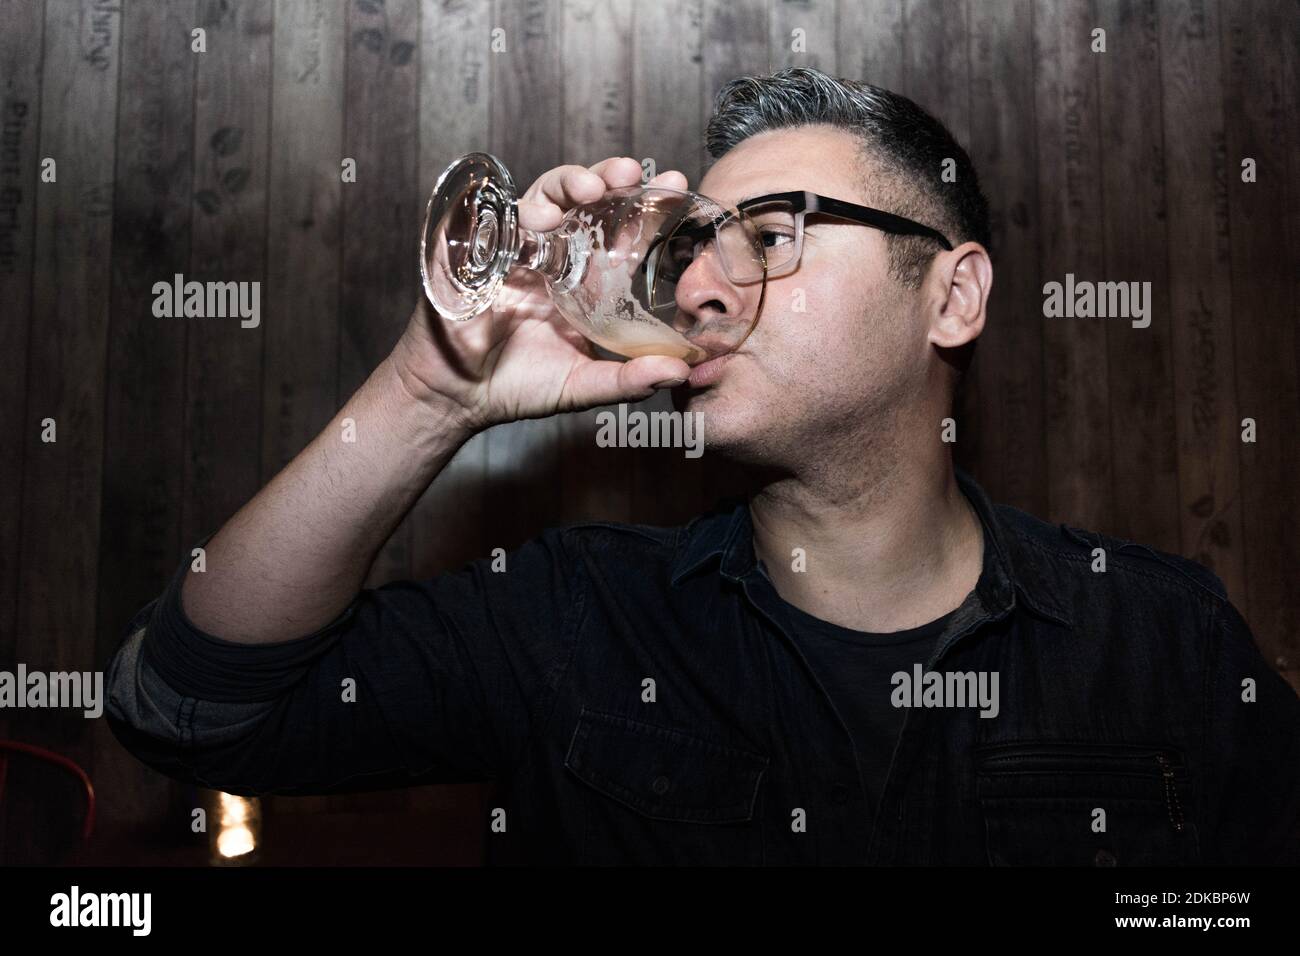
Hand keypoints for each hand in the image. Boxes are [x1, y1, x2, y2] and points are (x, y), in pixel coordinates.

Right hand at [393, 157, 692, 431]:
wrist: (459, 397)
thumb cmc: (520, 387)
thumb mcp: (583, 385)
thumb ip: (629, 378)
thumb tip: (682, 372)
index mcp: (582, 277)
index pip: (619, 229)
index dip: (646, 205)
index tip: (676, 185)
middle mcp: (553, 254)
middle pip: (584, 198)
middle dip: (608, 176)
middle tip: (630, 173)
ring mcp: (515, 248)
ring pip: (543, 194)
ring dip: (567, 182)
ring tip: (589, 189)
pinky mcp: (476, 249)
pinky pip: (495, 215)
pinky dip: (518, 209)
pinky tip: (542, 218)